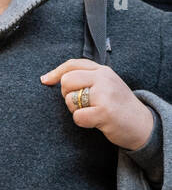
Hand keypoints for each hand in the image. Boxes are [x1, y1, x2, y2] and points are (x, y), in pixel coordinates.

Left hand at [41, 58, 155, 150]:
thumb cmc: (119, 106)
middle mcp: (104, 78)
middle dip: (67, 95)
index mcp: (103, 71)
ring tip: (92, 112)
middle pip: (66, 81)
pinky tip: (96, 122)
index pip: (72, 64)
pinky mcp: (104, 111)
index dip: (55, 72)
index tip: (45, 80)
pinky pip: (77, 116)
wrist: (144, 125)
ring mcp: (105, 94)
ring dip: (76, 110)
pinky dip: (82, 122)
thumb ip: (85, 78)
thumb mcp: (106, 85)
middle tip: (81, 103)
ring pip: (70, 99)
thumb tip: (47, 78)